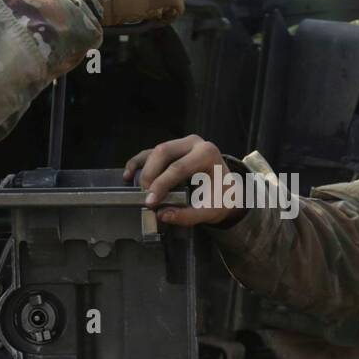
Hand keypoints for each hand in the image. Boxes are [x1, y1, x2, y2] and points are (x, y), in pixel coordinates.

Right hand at [124, 136, 240, 226]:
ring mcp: (181, 143)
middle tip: (147, 198)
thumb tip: (163, 215)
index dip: (161, 184)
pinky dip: (138, 163)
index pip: (179, 167)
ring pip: (154, 151)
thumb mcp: (211, 211)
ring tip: (139, 190)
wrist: (229, 190)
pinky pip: (150, 153)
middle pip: (163, 152)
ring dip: (143, 170)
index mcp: (207, 154)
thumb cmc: (222, 197)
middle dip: (150, 176)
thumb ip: (188, 215)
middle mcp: (194, 143)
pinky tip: (128, 175)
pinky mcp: (172, 149)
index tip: (150, 202)